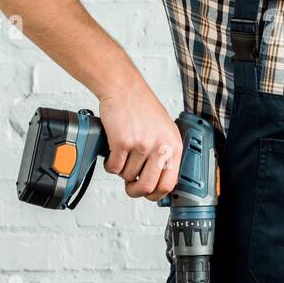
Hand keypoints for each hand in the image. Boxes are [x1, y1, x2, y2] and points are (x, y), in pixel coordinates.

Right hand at [94, 76, 181, 201]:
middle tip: (130, 186)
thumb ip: (165, 155)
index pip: (170, 183)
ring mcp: (141, 145)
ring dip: (121, 170)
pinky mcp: (122, 142)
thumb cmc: (142, 107)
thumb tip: (158, 181)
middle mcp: (160, 146)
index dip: (157, 194)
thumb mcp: (165, 131)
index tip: (149, 194)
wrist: (124, 88)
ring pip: (127, 176)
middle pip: (147, 186)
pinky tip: (113, 151)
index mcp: (173, 146)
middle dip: (135, 190)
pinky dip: (110, 164)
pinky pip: (113, 167)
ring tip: (123, 154)